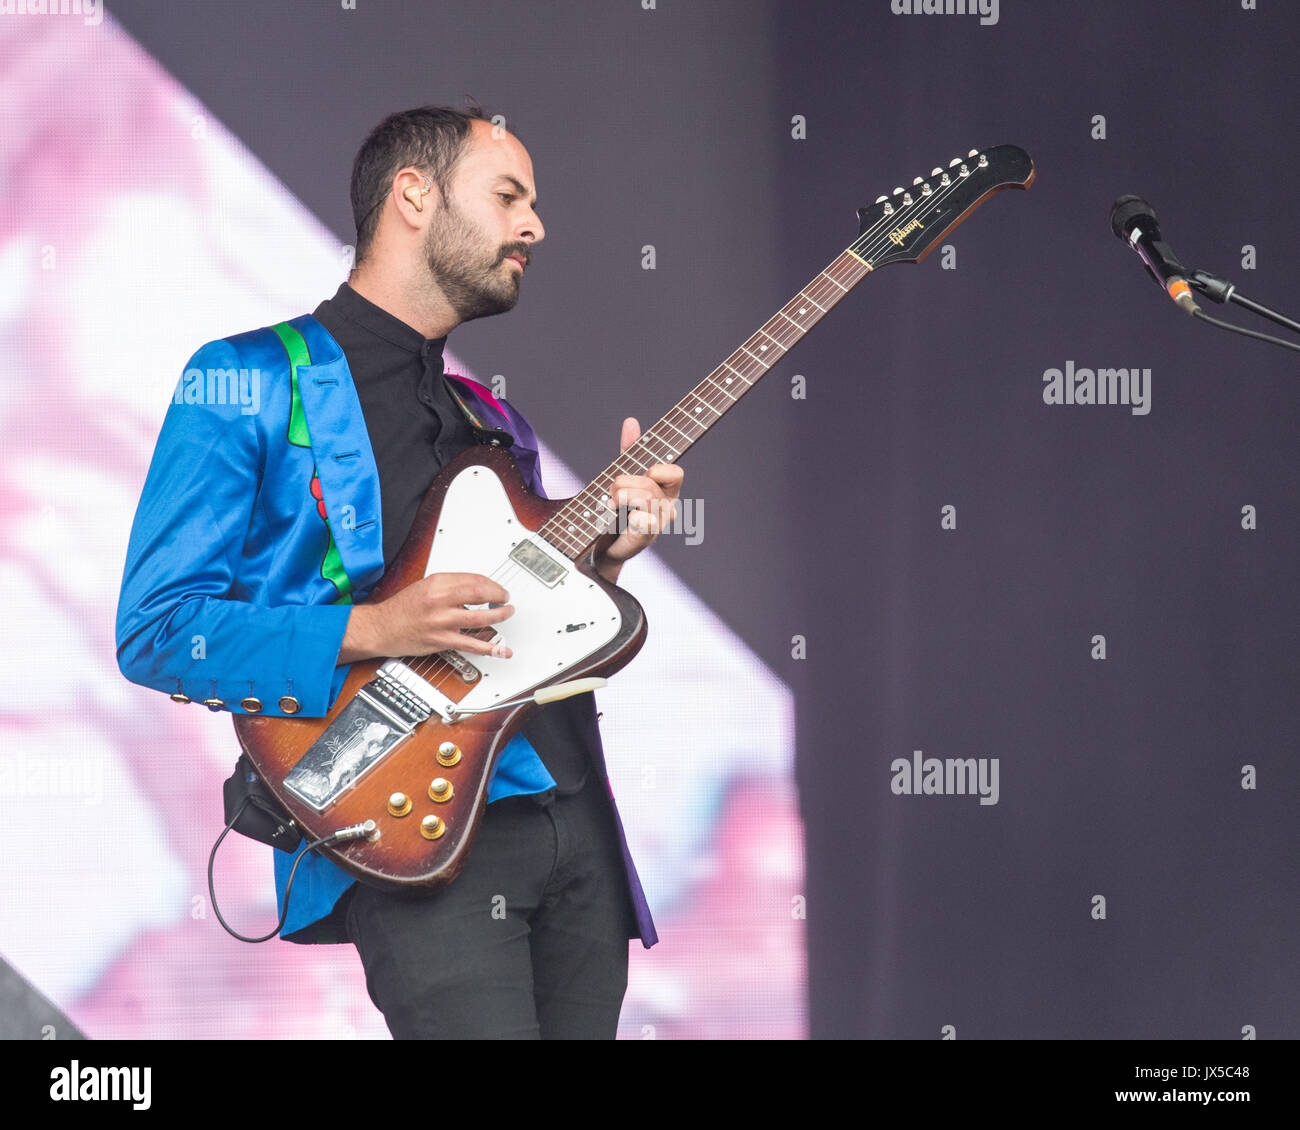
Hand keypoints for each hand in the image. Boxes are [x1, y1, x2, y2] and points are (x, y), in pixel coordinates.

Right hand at [339, 573, 513, 662]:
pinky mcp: (441, 641)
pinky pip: (470, 645)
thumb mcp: (425, 586)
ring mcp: (441, 622)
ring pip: (479, 618)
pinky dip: (490, 649)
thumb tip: (476, 587)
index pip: (473, 579)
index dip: (491, 583)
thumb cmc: (402, 608)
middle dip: (499, 595)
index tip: (496, 588)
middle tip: (506, 598)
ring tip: (507, 613)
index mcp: (436, 583)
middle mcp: (439, 601)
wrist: (381, 628)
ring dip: (499, 616)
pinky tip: (502, 650)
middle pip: (479, 594)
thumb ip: (450, 586)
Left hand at [593, 417, 684, 582]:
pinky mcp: (647, 537)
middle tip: (613, 496)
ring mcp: (660, 523)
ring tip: (612, 507)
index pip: (674, 472)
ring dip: (619, 497)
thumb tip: (631, 421)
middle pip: (647, 481)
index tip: (644, 475)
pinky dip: (629, 517)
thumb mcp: (625, 476)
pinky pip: (642, 518)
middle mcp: (668, 506)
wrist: (602, 545)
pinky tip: (622, 521)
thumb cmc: (618, 510)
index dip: (657, 470)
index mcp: (668, 490)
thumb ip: (631, 450)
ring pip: (643, 495)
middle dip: (621, 483)